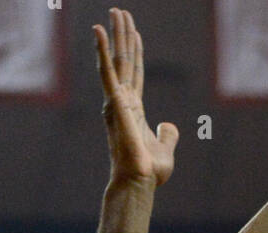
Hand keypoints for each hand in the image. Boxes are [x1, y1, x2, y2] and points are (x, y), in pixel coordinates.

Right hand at [94, 9, 177, 187]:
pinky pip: (107, 71)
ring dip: (114, 35)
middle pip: (124, 61)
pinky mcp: (114, 102)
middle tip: (121, 11)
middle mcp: (122, 101)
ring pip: (115, 60)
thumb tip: (169, 125)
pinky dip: (101, 49)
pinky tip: (98, 30)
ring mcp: (116, 100)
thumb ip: (168, 134)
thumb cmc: (149, 172)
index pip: (135, 73)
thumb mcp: (166, 148)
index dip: (136, 52)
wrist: (139, 181)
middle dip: (123, 35)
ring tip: (114, 12)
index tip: (135, 33)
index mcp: (134, 109)